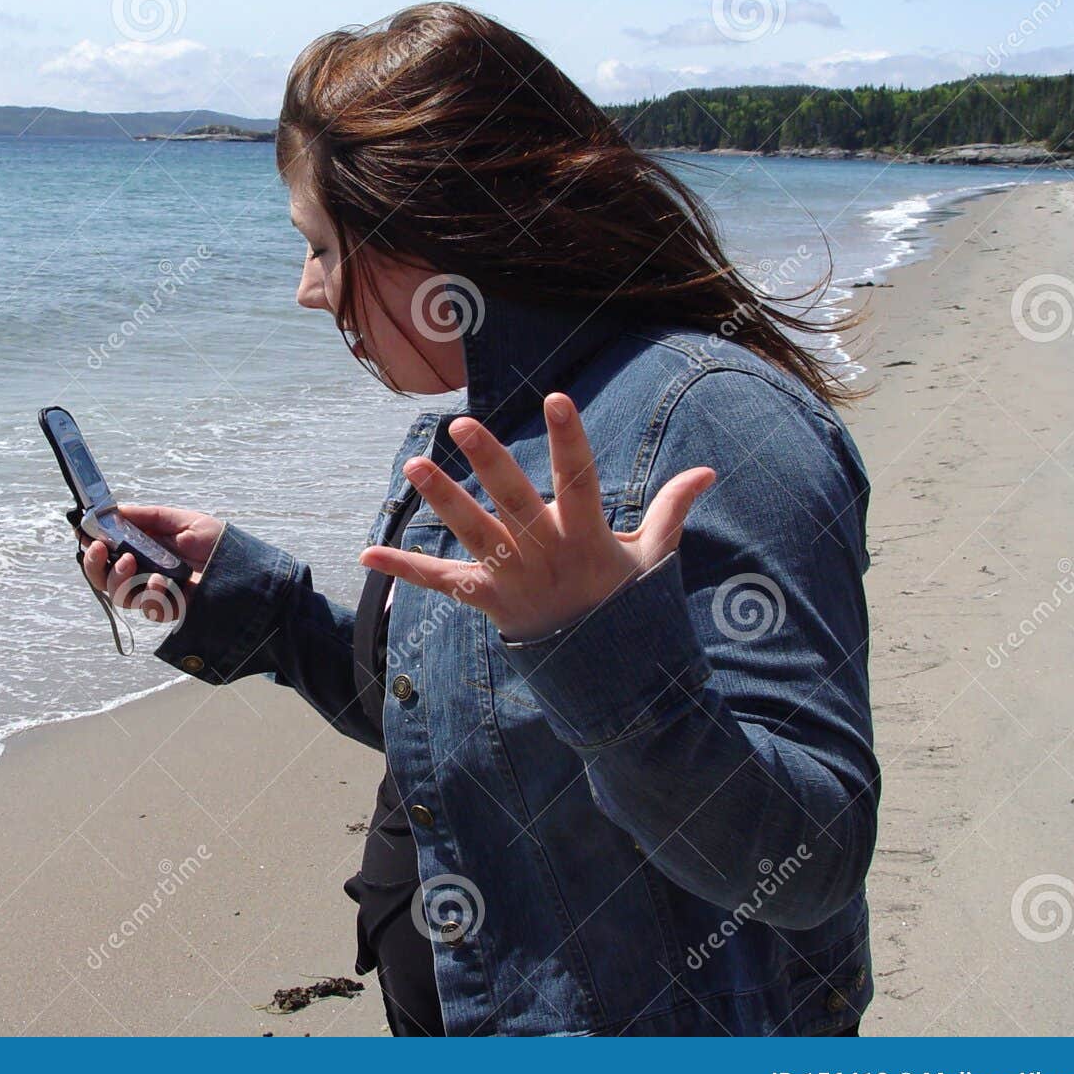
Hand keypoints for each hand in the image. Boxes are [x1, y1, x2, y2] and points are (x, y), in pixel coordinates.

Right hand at [80, 504, 223, 624]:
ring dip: (118, 579)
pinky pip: (148, 608)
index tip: (83, 533)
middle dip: (94, 564)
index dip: (91, 545)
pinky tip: (164, 583)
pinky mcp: (170, 610)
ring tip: (130, 563)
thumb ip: (148, 516)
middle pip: (104, 577)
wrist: (250, 571)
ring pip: (119, 595)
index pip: (108, 551)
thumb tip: (113, 510)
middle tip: (99, 549)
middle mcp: (145, 572)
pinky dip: (151, 594)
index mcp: (145, 550)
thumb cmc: (220, 543)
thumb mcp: (183, 521)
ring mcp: (156, 593)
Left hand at [359, 394, 714, 640]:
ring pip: (475, 534)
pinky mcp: (488, 601)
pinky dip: (403, 571)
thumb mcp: (652, 558)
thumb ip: (671, 509)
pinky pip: (441, 584)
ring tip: (413, 465)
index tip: (557, 399)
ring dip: (443, 500)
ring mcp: (514, 579)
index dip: (569, 440)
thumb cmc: (624, 603)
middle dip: (490, 463)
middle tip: (460, 425)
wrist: (604, 675)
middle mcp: (546, 554)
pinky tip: (366, 555)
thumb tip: (708, 471)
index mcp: (587, 537)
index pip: (580, 480)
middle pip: (515, 502)